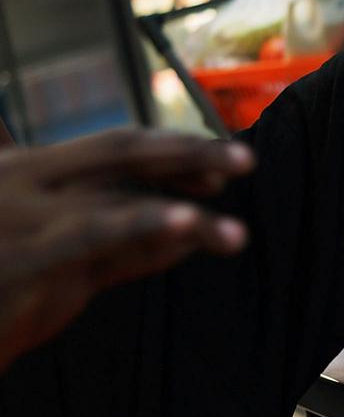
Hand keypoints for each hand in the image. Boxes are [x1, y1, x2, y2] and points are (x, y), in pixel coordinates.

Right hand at [0, 129, 253, 371]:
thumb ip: (117, 249)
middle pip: (123, 153)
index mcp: (26, 170)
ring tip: (238, 234)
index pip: (113, 148)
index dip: (173, 152)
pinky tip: (190, 226)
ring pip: (119, 196)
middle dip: (189, 153)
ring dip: (187, 214)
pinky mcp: (29, 256)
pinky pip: (100, 236)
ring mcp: (24, 216)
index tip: (220, 168)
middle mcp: (24, 181)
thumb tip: (186, 238)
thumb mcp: (60, 268)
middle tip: (246, 161)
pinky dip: (149, 226)